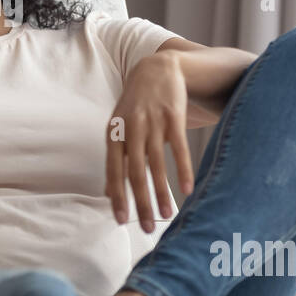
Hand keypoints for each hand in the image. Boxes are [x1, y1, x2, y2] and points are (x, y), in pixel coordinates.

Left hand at [105, 52, 194, 232]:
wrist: (156, 67)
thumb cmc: (136, 105)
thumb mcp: (119, 128)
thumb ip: (116, 159)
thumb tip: (107, 193)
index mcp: (114, 133)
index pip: (114, 171)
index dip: (118, 196)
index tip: (121, 221)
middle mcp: (131, 128)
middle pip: (136, 172)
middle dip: (141, 202)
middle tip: (147, 228)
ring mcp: (152, 121)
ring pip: (156, 164)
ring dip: (162, 192)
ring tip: (168, 214)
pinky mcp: (173, 115)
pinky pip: (178, 148)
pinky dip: (182, 169)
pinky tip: (187, 189)